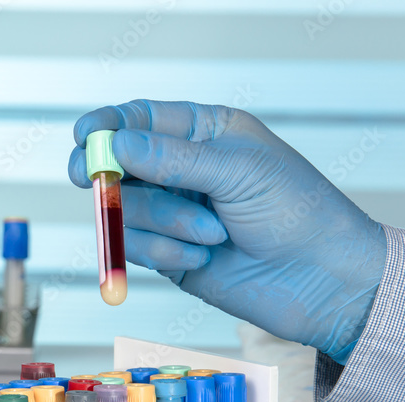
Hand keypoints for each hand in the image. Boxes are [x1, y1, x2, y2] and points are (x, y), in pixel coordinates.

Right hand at [67, 99, 385, 364]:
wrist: (319, 279)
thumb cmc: (297, 212)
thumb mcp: (238, 171)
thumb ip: (172, 158)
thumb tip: (117, 144)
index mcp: (203, 132)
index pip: (139, 118)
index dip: (107, 126)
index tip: (85, 138)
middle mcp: (180, 169)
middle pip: (117, 164)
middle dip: (106, 175)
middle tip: (92, 181)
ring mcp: (171, 212)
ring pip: (126, 210)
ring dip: (162, 224)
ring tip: (211, 233)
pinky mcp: (166, 251)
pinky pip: (136, 246)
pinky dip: (164, 251)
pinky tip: (201, 255)